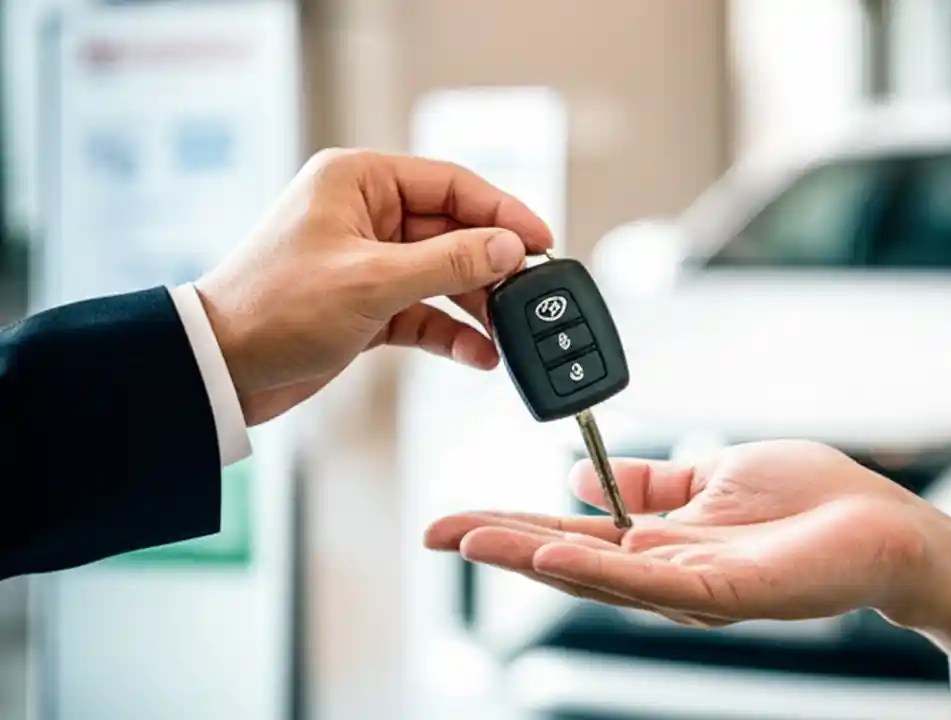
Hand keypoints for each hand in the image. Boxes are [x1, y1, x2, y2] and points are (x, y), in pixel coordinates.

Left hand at [195, 148, 552, 424]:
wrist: (220, 371)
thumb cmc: (273, 309)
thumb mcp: (372, 281)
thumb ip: (449, 263)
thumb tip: (509, 248)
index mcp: (358, 182)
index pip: (451, 184)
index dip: (502, 212)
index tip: (541, 241)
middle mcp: (366, 215)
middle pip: (453, 231)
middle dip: (492, 267)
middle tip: (531, 296)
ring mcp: (368, 262)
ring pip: (444, 275)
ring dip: (477, 305)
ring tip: (511, 332)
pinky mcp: (367, 305)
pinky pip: (425, 312)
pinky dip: (451, 332)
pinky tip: (479, 355)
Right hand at [425, 440, 942, 626]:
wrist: (882, 524)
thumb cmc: (810, 499)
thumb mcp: (707, 476)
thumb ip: (646, 481)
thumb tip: (580, 473)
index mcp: (658, 541)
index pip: (568, 533)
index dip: (509, 525)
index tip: (452, 518)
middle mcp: (665, 571)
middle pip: (568, 559)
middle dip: (500, 545)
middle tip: (436, 531)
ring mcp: (692, 588)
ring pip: (597, 573)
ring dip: (531, 556)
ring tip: (474, 539)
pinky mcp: (726, 593)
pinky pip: (653, 583)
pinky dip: (599, 567)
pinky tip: (552, 553)